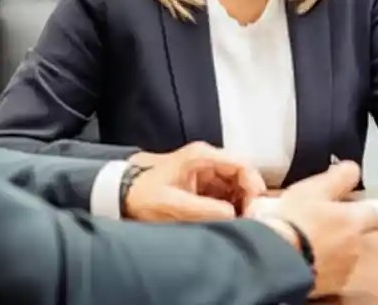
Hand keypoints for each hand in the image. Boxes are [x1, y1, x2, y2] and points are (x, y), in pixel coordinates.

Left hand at [123, 141, 265, 221]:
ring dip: (240, 202)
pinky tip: (226, 219)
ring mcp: (206, 170)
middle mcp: (208, 158)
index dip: (253, 186)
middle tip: (247, 218)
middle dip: (248, 197)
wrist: (123, 195)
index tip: (254, 208)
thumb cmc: (144, 196)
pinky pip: (226, 192)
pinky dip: (231, 205)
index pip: (242, 164)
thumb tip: (234, 214)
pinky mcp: (204, 182)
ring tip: (237, 221)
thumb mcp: (175, 205)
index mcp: (202, 156)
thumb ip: (206, 210)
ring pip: (237, 184)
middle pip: (243, 174)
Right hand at [253, 162, 377, 298]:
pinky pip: (327, 273)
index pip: (372, 212)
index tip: (344, 205)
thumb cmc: (294, 221)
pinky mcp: (327, 287)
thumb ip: (339, 177)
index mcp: (354, 221)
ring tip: (303, 242)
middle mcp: (354, 247)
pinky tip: (299, 259)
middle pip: (355, 235)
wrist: (274, 259)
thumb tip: (353, 169)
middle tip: (314, 223)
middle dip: (340, 230)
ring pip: (341, 255)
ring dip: (329, 249)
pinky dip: (318, 266)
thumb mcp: (314, 188)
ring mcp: (342, 270)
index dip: (360, 208)